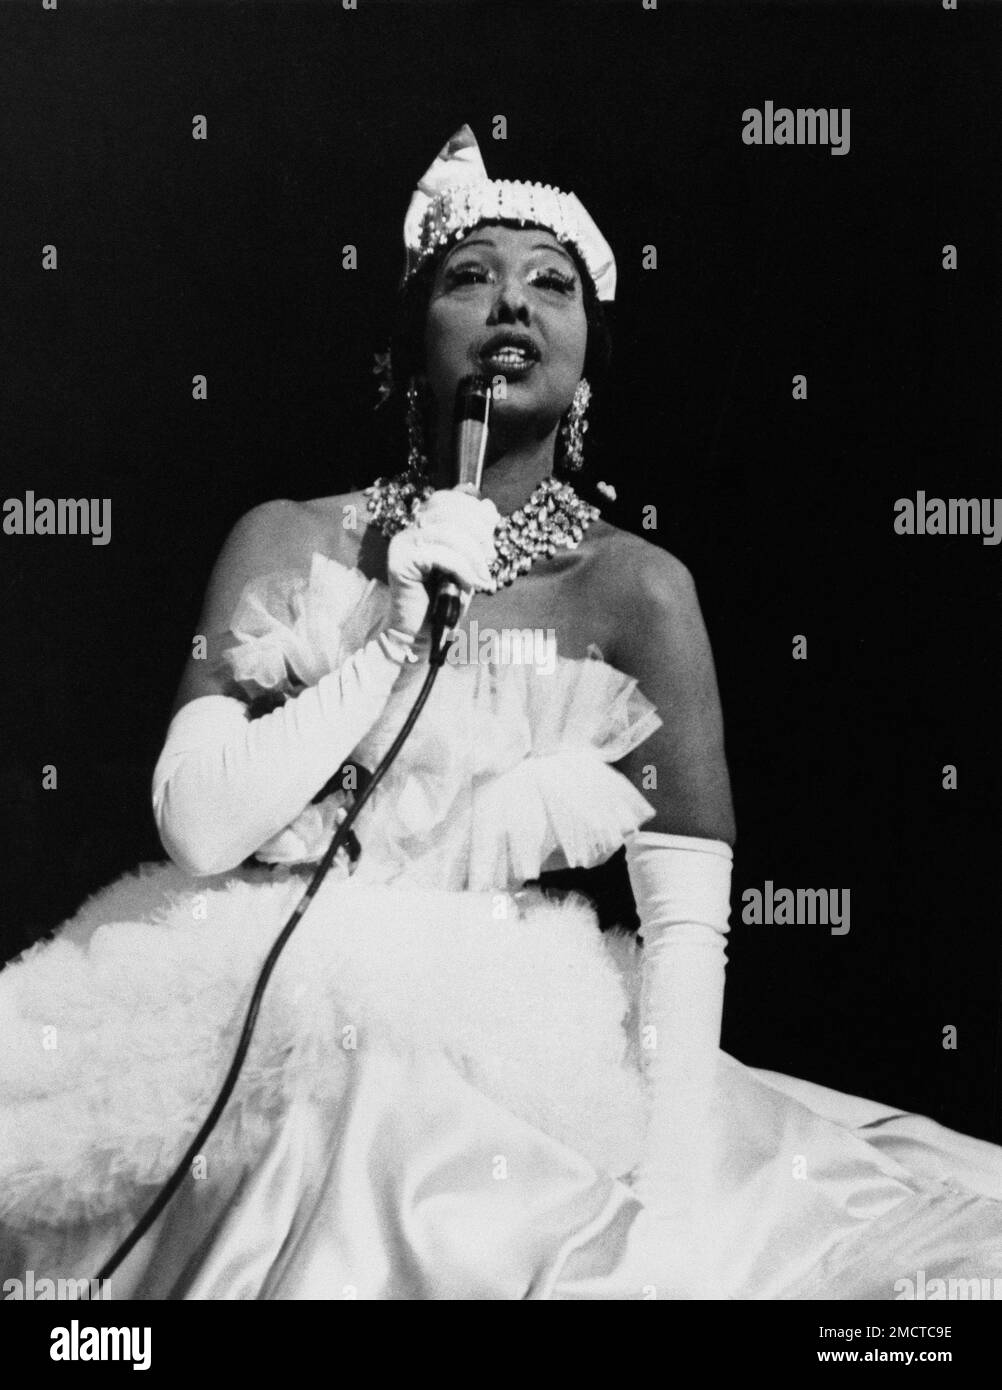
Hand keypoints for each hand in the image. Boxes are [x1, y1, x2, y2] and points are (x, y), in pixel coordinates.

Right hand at [385, 490, 498, 637]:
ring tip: (483, 576)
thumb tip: (489, 506)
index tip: (492, 533)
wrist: (421, 635)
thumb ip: (476, 536)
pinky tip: (473, 585)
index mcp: (421, 525)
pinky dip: (463, 569)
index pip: (447, 499)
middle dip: (478, 532)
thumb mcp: (467, 563)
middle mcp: (408, 530)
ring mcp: (402, 545)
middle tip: (490, 557)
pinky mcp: (400, 563)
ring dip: (473, 555)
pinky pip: (440, 555)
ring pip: (447, 533)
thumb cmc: (444, 601)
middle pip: (448, 511)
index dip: (473, 510)